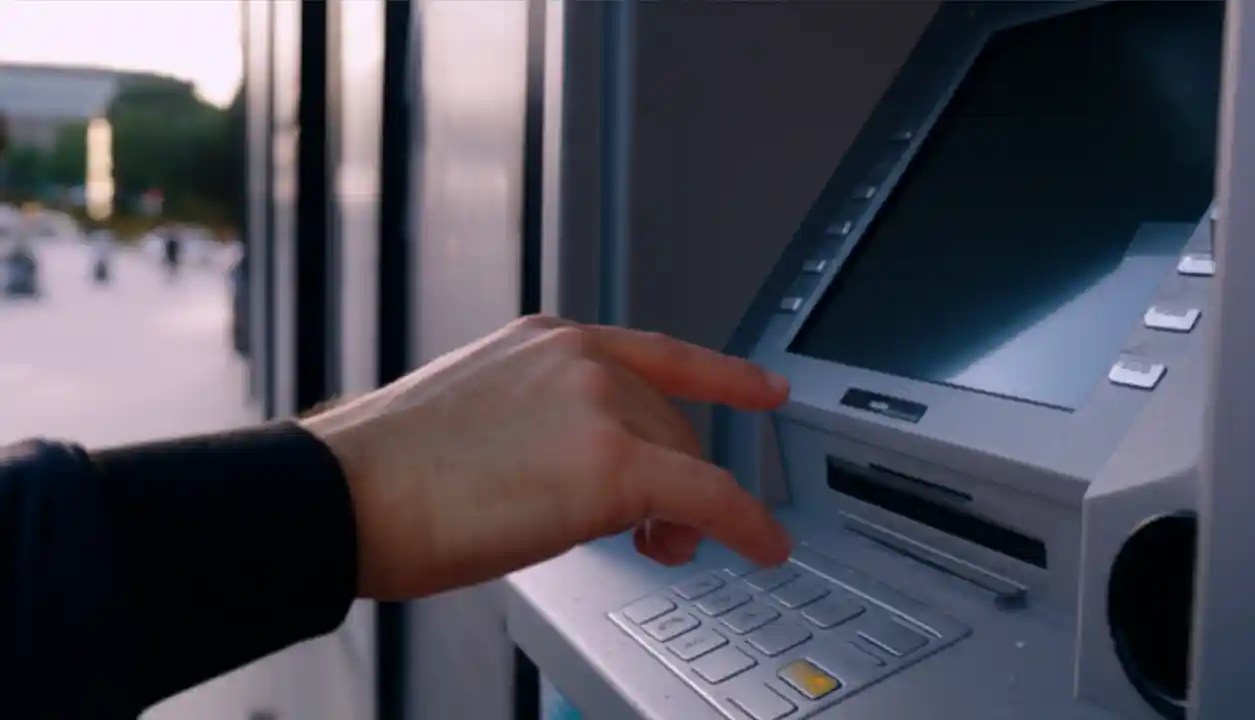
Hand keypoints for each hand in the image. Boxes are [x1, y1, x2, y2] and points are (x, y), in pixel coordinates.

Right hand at [301, 315, 791, 599]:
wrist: (345, 495)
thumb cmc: (389, 471)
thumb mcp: (477, 415)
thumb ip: (542, 422)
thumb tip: (577, 473)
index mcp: (548, 341)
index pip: (658, 352)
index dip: (722, 373)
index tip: (760, 386)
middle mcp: (582, 359)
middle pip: (673, 422)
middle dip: (677, 477)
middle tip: (659, 531)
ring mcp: (600, 404)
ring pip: (686, 461)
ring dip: (686, 511)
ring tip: (659, 547)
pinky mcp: (616, 463)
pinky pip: (710, 497)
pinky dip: (745, 524)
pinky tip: (760, 545)